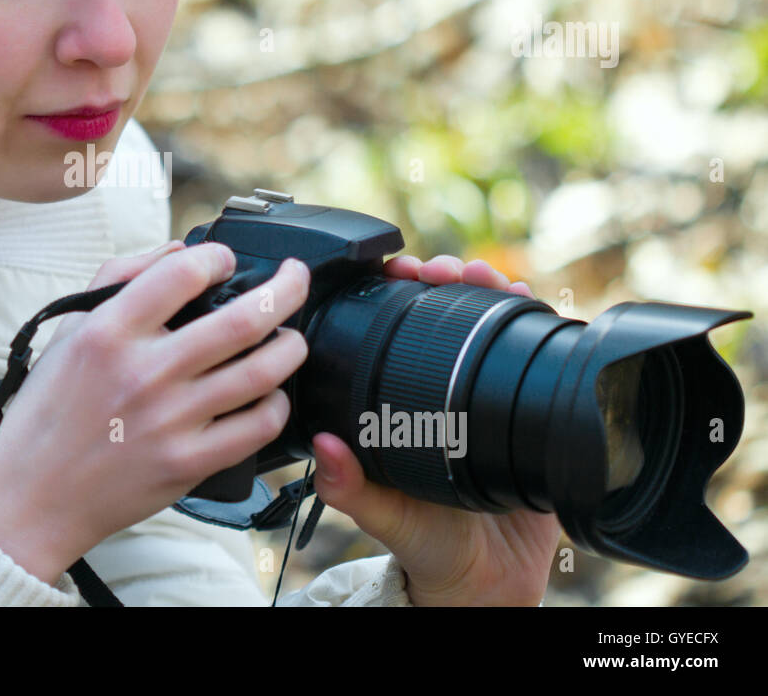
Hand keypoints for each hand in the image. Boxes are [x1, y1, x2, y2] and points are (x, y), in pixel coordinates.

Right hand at [0, 240, 312, 585]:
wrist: (32, 497)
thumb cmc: (49, 413)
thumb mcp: (67, 333)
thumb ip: (118, 280)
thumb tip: (178, 251)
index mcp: (108, 333)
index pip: (182, 273)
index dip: (216, 257)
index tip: (225, 260)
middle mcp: (143, 373)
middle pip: (242, 319)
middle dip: (286, 288)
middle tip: (296, 277)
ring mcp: (170, 420)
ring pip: (261, 372)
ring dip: (290, 346)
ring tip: (291, 337)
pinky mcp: (188, 463)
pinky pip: (257, 427)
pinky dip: (276, 404)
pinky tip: (270, 394)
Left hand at [310, 254, 559, 605]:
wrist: (490, 584)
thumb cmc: (427, 548)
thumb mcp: (383, 516)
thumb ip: (351, 488)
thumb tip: (322, 447)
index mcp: (394, 407)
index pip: (390, 335)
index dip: (391, 298)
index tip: (393, 273)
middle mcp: (436, 395)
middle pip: (440, 318)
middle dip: (441, 280)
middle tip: (438, 268)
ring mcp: (481, 398)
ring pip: (484, 326)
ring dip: (484, 289)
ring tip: (481, 272)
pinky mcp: (526, 411)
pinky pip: (530, 356)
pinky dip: (530, 321)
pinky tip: (527, 300)